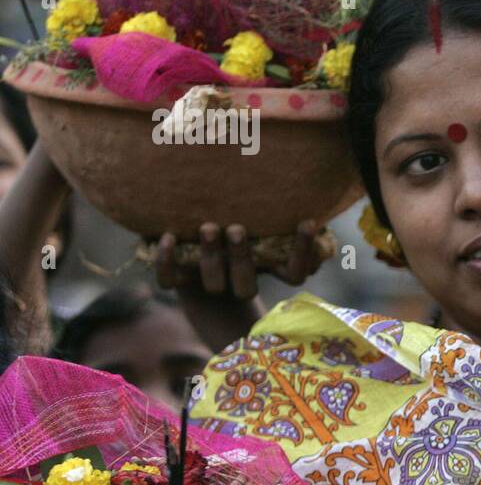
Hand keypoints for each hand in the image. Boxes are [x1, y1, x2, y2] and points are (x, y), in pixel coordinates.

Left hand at [154, 219, 322, 299]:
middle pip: (246, 290)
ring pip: (213, 285)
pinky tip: (168, 237)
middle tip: (237, 228)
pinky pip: (168, 281)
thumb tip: (310, 195)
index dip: (303, 254)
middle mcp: (237, 283)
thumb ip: (278, 214)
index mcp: (265, 270)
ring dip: (211, 257)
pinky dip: (166, 261)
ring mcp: (207, 285)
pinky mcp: (176, 280)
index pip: (294, 275)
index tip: (307, 221)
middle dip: (241, 259)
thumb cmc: (237, 223)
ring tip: (208, 227)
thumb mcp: (260, 221)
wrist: (189, 258)